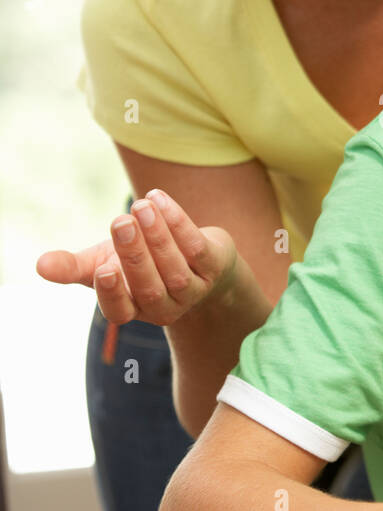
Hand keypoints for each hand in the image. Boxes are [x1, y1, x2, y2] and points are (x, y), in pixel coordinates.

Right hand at [36, 189, 237, 326]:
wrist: (195, 257)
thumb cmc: (138, 262)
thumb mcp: (103, 262)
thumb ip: (73, 267)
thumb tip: (40, 265)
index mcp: (133, 307)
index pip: (121, 310)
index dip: (112, 293)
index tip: (104, 269)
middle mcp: (164, 305)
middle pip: (150, 287)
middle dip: (135, 254)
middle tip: (121, 222)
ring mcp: (192, 289)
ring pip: (175, 269)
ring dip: (158, 237)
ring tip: (142, 206)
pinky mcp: (214, 266)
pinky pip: (197, 247)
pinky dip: (180, 223)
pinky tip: (160, 200)